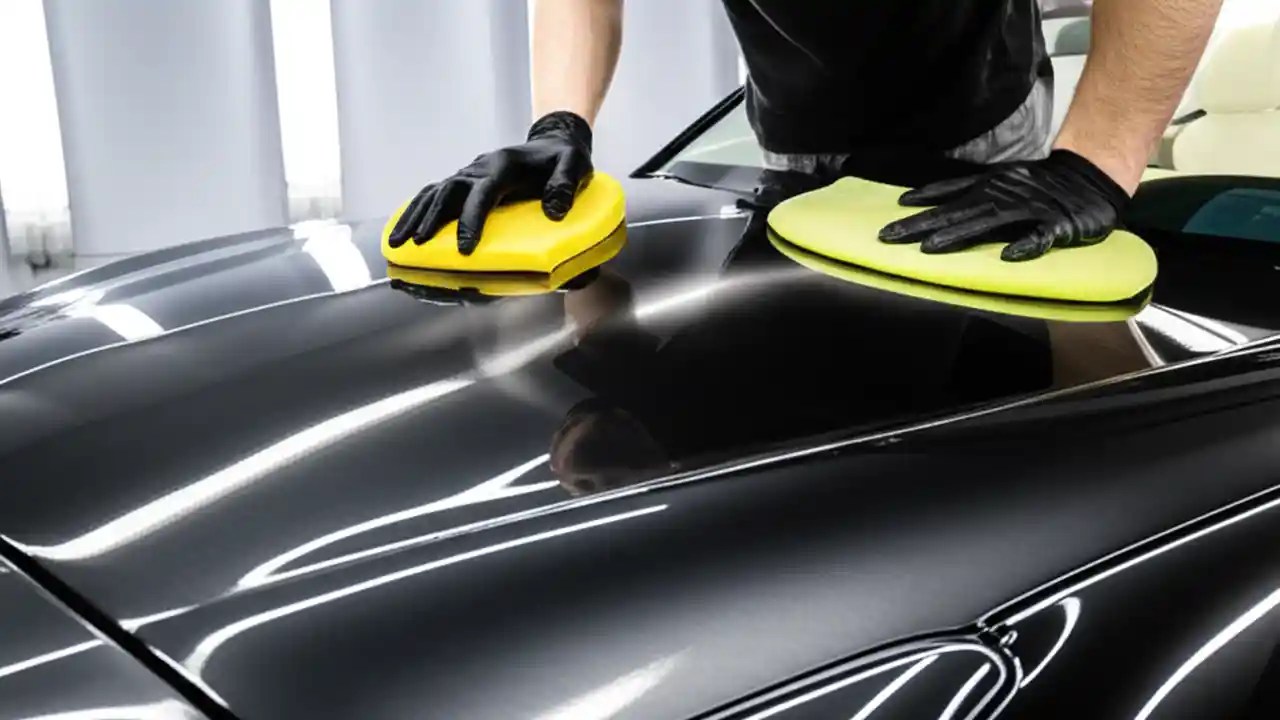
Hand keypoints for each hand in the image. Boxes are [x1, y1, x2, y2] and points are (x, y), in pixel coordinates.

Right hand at [387, 111, 593, 254]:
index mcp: (503, 165)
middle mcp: (480, 167)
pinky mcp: (466, 181)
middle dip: (431, 219)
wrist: (553, 141)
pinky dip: (417, 209)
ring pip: (435, 192)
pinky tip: (404, 228)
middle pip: (448, 191)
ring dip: (415, 216)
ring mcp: (470, 173)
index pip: (481, 193)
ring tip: (397, 242)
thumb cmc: (563, 159)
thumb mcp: (574, 166)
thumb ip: (565, 185)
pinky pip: (436, 193)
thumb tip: (554, 213)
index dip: (470, 220)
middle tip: (418, 244)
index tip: (464, 248)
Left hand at [878, 150, 1130, 261]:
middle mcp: (1001, 198)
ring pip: (988, 224)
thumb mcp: (994, 180)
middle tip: (890, 238)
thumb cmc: (1036, 184)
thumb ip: (959, 190)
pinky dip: (1025, 246)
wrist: (1088, 177)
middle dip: (922, 226)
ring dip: (959, 235)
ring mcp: (1027, 212)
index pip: (947, 199)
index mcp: (987, 189)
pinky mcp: (1055, 226)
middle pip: (956, 213)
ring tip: (930, 247)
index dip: (918, 210)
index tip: (888, 223)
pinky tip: (1008, 257)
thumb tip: (916, 199)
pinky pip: (1039, 238)